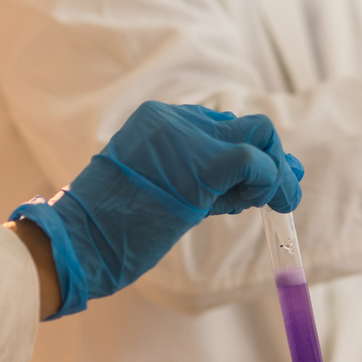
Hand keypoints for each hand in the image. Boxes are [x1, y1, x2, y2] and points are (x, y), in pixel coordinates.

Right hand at [11, 102, 303, 317]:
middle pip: (247, 125)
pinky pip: (256, 160)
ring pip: (261, 134)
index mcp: (159, 121)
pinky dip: (273, 181)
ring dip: (280, 172)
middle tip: (281, 196)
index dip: (246, 160)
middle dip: (273, 159)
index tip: (251, 193)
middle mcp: (174, 118)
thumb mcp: (159, 193)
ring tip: (283, 203)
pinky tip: (270, 204)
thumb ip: (204, 182)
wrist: (78, 242)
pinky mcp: (201, 164)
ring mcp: (187, 137)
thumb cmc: (111, 231)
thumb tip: (256, 185)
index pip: (221, 128)